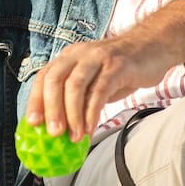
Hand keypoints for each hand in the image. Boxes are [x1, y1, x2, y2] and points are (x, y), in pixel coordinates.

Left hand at [24, 0, 184, 140]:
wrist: (152, 47)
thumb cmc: (119, 70)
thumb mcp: (93, 81)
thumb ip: (77, 98)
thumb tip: (59, 129)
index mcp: (68, 57)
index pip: (44, 77)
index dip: (35, 100)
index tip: (32, 124)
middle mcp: (79, 54)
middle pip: (55, 80)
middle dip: (51, 109)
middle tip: (53, 133)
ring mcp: (98, 58)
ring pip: (75, 85)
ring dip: (72, 114)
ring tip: (74, 137)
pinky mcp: (117, 65)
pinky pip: (99, 91)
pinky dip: (92, 113)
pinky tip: (90, 128)